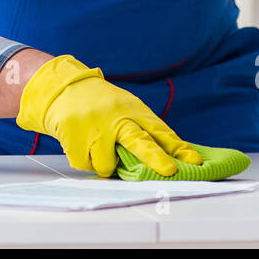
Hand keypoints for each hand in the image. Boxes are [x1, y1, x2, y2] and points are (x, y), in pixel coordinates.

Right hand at [16, 55, 203, 177]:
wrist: (64, 88)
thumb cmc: (100, 103)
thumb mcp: (125, 108)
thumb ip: (142, 129)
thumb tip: (168, 158)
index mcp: (133, 109)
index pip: (160, 131)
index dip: (178, 148)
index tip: (194, 161)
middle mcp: (115, 116)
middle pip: (138, 140)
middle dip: (155, 157)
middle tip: (169, 170)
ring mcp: (93, 126)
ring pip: (107, 164)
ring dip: (105, 163)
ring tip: (98, 145)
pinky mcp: (74, 135)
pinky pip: (86, 164)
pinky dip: (85, 159)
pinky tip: (83, 143)